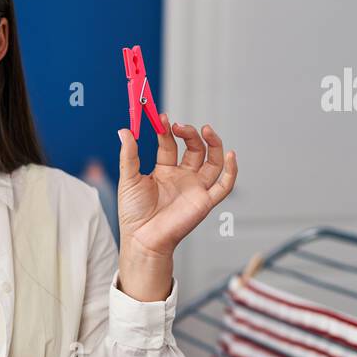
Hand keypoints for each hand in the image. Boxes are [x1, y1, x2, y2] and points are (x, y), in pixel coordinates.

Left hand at [116, 113, 236, 260]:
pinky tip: (230, 154)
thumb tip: (125, 130)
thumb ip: (129, 154)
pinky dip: (231, 170)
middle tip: (178, 126)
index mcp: (164, 171)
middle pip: (194, 149)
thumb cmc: (133, 213)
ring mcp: (195, 188)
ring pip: (213, 161)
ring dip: (213, 144)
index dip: (167, 130)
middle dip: (189, 134)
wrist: (141, 238)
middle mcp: (182, 177)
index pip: (170, 144)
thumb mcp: (129, 178)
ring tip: (206, 130)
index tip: (161, 117)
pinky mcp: (205, 201)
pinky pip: (224, 185)